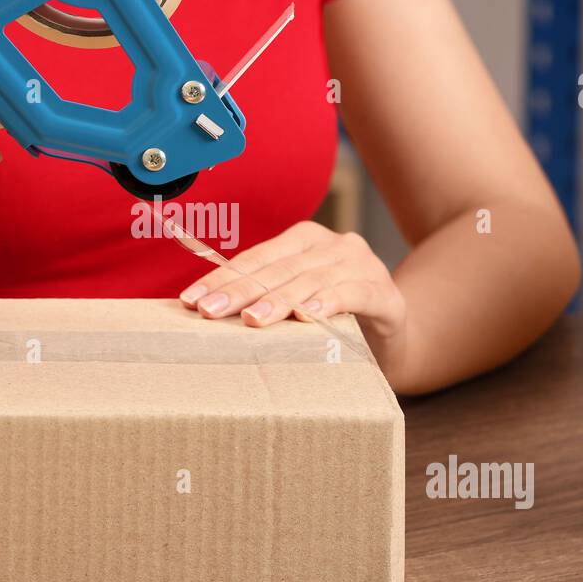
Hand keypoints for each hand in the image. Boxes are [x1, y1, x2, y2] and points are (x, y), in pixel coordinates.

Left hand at [178, 221, 406, 335]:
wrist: (392, 341)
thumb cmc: (333, 322)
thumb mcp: (295, 304)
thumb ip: (264, 298)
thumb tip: (206, 310)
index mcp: (305, 240)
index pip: (256, 258)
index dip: (222, 278)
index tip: (191, 301)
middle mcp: (334, 245)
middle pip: (279, 268)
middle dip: (240, 290)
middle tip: (209, 311)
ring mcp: (363, 265)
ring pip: (312, 279)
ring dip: (278, 299)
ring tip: (251, 320)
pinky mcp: (385, 293)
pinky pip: (353, 294)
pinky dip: (328, 302)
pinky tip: (306, 315)